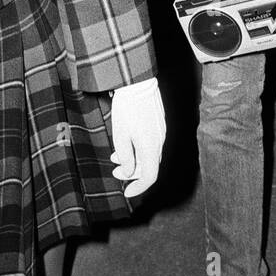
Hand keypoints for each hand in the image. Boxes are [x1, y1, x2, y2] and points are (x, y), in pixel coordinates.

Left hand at [109, 78, 165, 198]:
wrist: (138, 83)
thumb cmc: (127, 108)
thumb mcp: (120, 134)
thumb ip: (125, 156)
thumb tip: (129, 171)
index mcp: (151, 147)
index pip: (150, 176)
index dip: (139, 187)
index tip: (127, 192)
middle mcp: (159, 141)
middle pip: (149, 166)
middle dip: (132, 173)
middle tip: (115, 172)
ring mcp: (160, 132)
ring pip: (149, 155)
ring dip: (133, 160)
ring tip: (114, 158)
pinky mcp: (158, 124)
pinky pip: (150, 144)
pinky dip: (138, 150)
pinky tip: (124, 144)